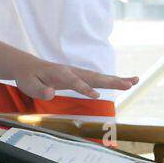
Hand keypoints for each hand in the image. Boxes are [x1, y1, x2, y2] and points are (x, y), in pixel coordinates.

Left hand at [16, 60, 137, 102]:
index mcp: (59, 73)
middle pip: (93, 77)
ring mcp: (78, 73)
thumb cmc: (28, 77)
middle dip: (110, 81)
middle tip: (128, 84)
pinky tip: (127, 82)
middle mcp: (71, 71)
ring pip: (99, 77)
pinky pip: (98, 79)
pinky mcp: (81, 77)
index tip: (96, 96)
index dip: (84, 88)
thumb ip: (40, 90)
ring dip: (116, 80)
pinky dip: (113, 81)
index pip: (73, 81)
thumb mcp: (29, 85)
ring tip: (135, 82)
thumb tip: (50, 93)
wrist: (28, 67)